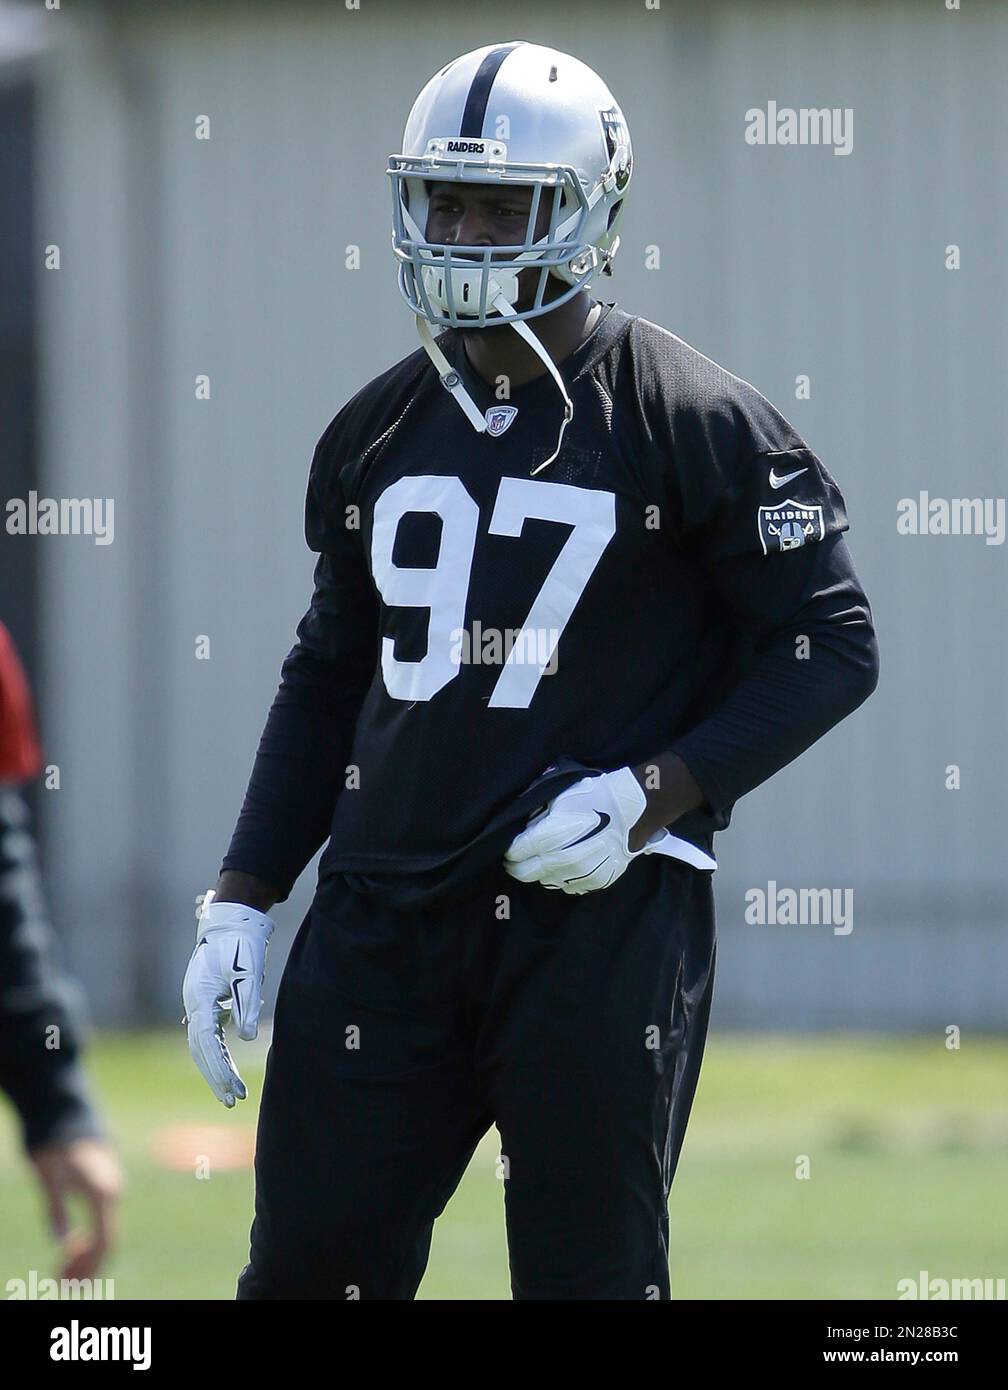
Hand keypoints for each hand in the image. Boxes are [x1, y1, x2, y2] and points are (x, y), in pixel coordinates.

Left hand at [29, 1137, 121, 1280]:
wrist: (68, 1114)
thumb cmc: (56, 1145)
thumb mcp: (49, 1176)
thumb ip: (56, 1208)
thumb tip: (62, 1243)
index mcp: (104, 1193)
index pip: (104, 1241)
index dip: (88, 1265)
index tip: (65, 1280)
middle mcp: (113, 1194)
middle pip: (108, 1243)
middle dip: (88, 1268)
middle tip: (62, 1286)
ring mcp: (111, 1193)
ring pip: (106, 1236)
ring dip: (88, 1259)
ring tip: (63, 1275)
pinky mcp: (104, 1192)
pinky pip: (103, 1225)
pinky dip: (89, 1244)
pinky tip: (71, 1251)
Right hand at [182, 891, 273, 1106]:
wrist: (231, 920)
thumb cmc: (241, 945)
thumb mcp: (248, 974)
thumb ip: (246, 1005)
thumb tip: (246, 1038)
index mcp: (200, 998)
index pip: (205, 1043)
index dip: (218, 1069)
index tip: (232, 1090)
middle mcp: (193, 1003)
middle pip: (200, 1049)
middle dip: (216, 1076)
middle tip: (234, 1101)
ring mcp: (196, 1002)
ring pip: (201, 1044)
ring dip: (216, 1068)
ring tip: (233, 1092)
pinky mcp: (204, 1000)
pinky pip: (206, 1033)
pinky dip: (216, 1052)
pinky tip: (226, 1068)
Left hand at [503, 766, 663, 894]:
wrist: (631, 811)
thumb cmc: (593, 798)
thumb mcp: (559, 798)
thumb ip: (536, 815)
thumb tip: (520, 826)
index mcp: (549, 837)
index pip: (517, 852)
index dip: (509, 851)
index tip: (509, 849)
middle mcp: (561, 860)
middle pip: (526, 873)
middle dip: (516, 867)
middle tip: (514, 861)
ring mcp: (578, 874)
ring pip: (547, 881)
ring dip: (541, 872)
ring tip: (543, 860)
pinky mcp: (594, 882)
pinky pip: (569, 886)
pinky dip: (563, 877)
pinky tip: (565, 866)